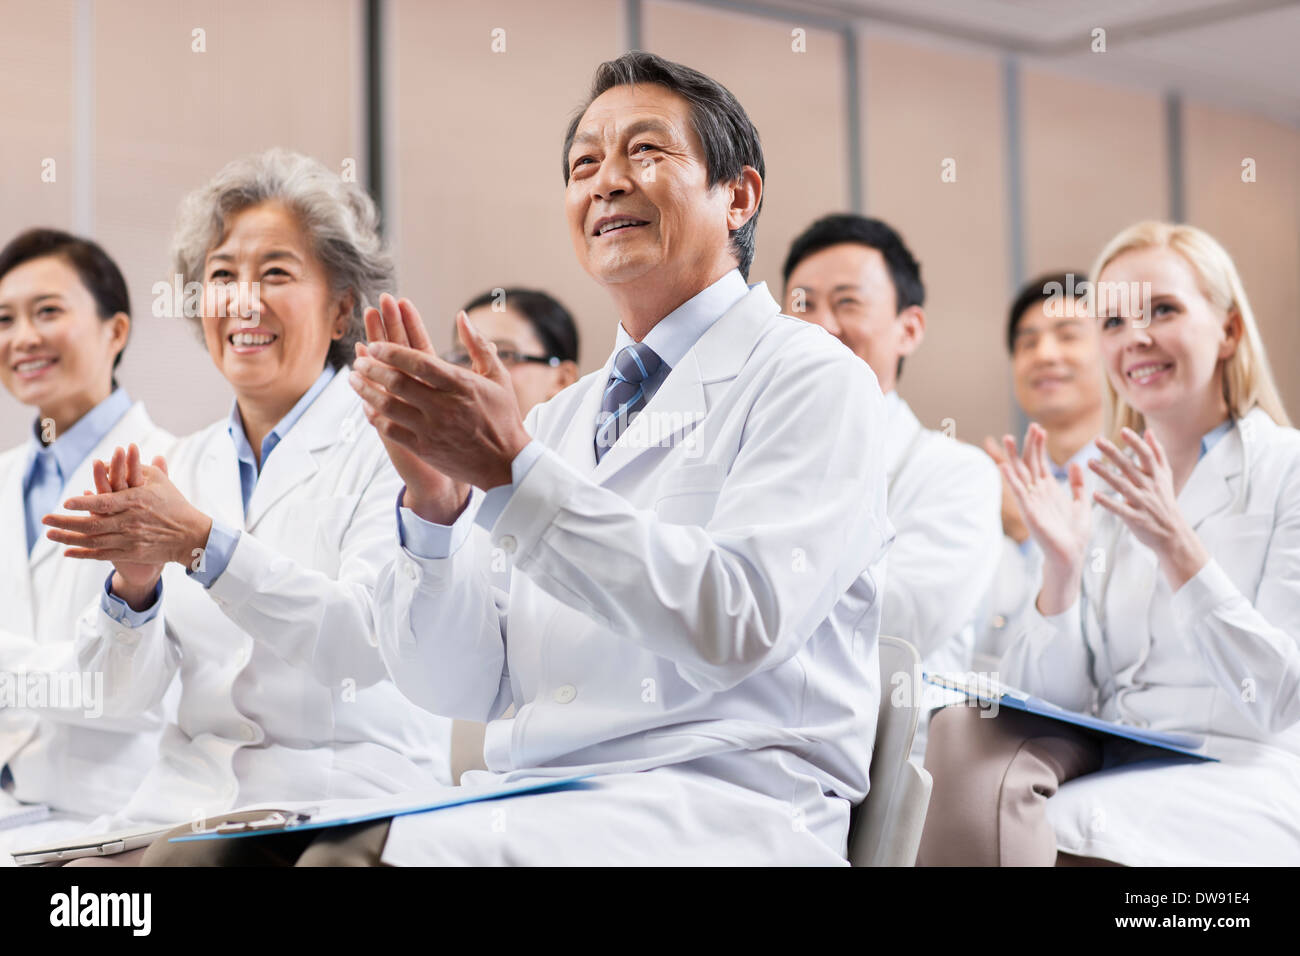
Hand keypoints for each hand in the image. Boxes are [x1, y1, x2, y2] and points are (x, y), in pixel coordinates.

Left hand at [43, 444, 212, 607]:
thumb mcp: (160, 481)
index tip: (66, 501)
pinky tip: (67, 552)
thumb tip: (121, 454)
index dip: (85, 503)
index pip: (105, 502)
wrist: (190, 535)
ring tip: (50, 534)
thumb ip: (139, 468)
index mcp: (136, 501)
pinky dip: (84, 554)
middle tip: (45, 519)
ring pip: (93, 541)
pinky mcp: (131, 553)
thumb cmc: (174, 504)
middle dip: (65, 522)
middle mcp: (130, 521)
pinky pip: (102, 554)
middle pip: (92, 524)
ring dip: (69, 539)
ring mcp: (130, 539)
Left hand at [349, 294, 530, 495]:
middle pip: (398, 382)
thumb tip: (462, 317)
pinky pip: (390, 430)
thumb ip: (479, 345)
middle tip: (359, 360)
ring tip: (353, 378)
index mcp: (461, 385)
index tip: (374, 344)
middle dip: (372, 368)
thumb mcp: (498, 377)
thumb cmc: (503, 417)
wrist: (506, 464)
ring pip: (388, 406)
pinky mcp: (424, 449)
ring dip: (366, 390)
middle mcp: (444, 407)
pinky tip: (366, 405)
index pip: (419, 362)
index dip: (392, 351)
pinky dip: (374, 416)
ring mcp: (432, 429)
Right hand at [999, 424, 1090, 614]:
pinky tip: (1005, 466)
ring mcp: (1031, 501)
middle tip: (1031, 426)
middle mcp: (1037, 492)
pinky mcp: (1029, 512)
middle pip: (1029, 463)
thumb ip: (1078, 484)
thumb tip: (1076, 464)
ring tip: (1007, 437)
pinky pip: (1018, 492)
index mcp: (1048, 489)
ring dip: (1012, 456)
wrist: (1071, 555)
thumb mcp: (1081, 503)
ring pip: (1019, 474)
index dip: (1039, 445)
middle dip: (1028, 444)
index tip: (1040, 429)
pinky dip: (1011, 479)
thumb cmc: (1075, 533)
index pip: (1040, 462)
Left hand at [1089, 427, 1208, 589]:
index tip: (1122, 430)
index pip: (1146, 455)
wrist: (1173, 534)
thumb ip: (1157, 453)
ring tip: (1089, 462)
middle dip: (1113, 452)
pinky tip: (1094, 495)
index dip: (1135, 442)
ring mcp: (1143, 503)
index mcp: (1157, 476)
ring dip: (1105, 474)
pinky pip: (1120, 509)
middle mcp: (1150, 487)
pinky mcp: (1136, 519)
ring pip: (1122, 486)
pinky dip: (1108, 502)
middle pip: (1130, 467)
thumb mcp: (1166, 476)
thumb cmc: (1165, 501)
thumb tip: (1149, 431)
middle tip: (1097, 440)